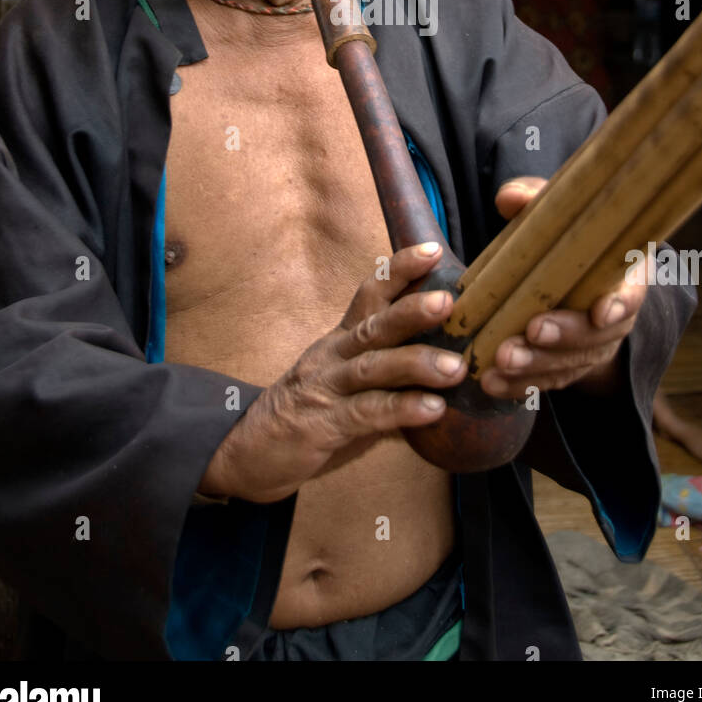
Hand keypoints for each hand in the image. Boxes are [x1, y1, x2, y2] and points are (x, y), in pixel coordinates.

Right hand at [199, 243, 467, 503]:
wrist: (245, 450)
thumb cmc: (307, 412)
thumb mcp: (344, 379)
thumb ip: (386, 368)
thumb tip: (443, 358)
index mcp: (340, 340)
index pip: (369, 295)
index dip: (400, 271)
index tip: (433, 250)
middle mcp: (332, 356)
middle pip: (373, 326)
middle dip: (411, 310)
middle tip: (448, 300)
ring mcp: (325, 388)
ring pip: (371, 368)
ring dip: (415, 364)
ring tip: (455, 367)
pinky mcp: (321, 425)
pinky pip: (364, 414)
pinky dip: (399, 410)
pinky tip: (432, 409)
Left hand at [478, 177, 646, 400]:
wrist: (570, 274)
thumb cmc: (565, 237)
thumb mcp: (557, 215)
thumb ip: (536, 202)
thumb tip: (510, 198)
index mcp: (624, 275)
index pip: (632, 292)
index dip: (620, 303)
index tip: (600, 312)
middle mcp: (614, 317)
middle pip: (597, 336)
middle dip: (564, 337)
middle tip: (532, 331)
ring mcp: (591, 348)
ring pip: (570, 364)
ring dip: (536, 366)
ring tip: (501, 361)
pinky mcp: (565, 368)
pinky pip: (546, 382)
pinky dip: (520, 386)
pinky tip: (492, 385)